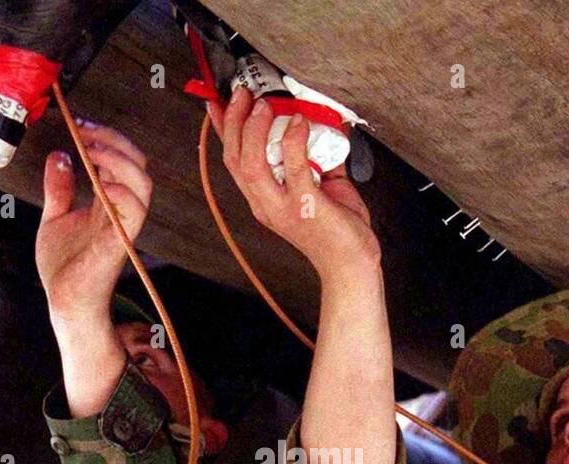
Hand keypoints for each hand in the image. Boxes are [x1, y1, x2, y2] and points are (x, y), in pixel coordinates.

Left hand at [36, 120, 152, 331]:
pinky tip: (96, 183)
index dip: (106, 139)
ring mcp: (122, 226)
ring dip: (118, 160)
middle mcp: (121, 212)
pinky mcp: (119, 241)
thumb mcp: (54, 217)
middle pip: (139, 166)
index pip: (123, 162)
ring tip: (91, 151)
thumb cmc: (64, 267)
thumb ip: (59, 188)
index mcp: (109, 204)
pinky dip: (119, 189)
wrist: (63, 301)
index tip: (80, 127)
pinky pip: (133, 210)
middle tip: (85, 133)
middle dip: (115, 142)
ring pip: (142, 183)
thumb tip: (60, 155)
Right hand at [207, 87, 379, 277]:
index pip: (233, 160)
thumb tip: (318, 124)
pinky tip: (300, 122)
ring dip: (255, 129)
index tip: (218, 101)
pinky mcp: (306, 205)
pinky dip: (294, 140)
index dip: (222, 129)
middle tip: (245, 94)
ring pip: (252, 165)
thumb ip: (313, 158)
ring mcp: (283, 207)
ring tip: (265, 104)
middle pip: (234, 159)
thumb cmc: (336, 230)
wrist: (351, 264)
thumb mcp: (320, 187)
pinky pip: (293, 167)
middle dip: (234, 121)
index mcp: (263, 199)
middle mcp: (265, 204)